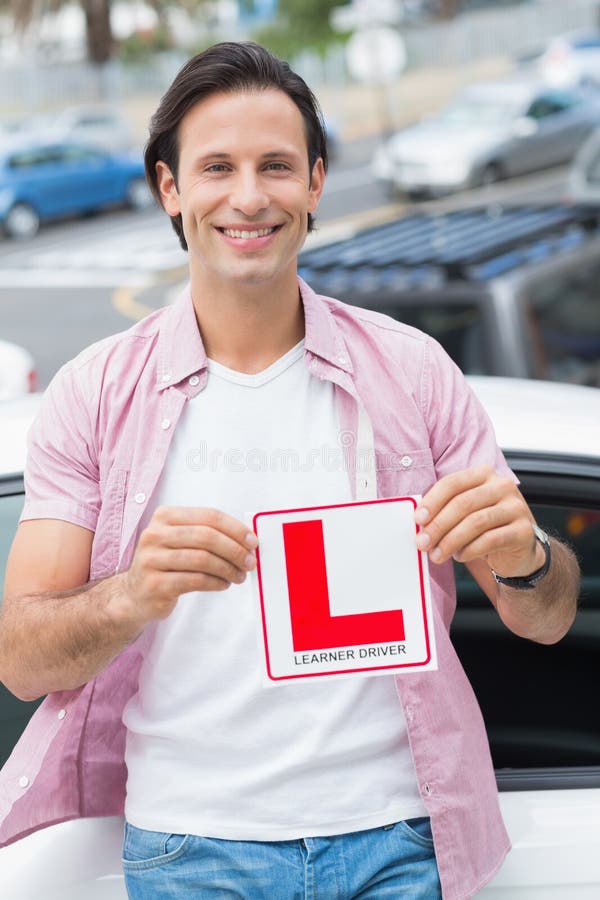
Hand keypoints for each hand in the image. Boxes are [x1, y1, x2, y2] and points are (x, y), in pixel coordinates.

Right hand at [121, 506, 257, 625]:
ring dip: (228, 569)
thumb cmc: (167, 563)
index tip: (252, 542)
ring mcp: (152, 559)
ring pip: (203, 560)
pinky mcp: (155, 584)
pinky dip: (216, 582)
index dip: (236, 529)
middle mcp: (155, 534)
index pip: (209, 516)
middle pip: (207, 537)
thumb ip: (207, 533)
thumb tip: (246, 539)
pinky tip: (223, 584)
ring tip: (238, 575)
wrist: (135, 592)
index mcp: (165, 516)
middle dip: (234, 550)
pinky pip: (196, 580)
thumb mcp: (180, 539)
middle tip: (249, 562)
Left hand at [414, 465, 541, 576]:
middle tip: (422, 542)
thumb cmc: (486, 528)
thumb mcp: (465, 513)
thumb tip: (419, 521)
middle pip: (463, 503)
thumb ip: (445, 509)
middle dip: (438, 525)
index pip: (453, 483)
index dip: (432, 501)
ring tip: (437, 554)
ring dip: (451, 541)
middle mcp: (502, 486)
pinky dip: (470, 550)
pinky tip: (459, 557)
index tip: (418, 520)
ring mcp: (516, 507)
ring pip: (476, 522)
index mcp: (484, 474)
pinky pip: (491, 540)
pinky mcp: (524, 530)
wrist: (518, 551)